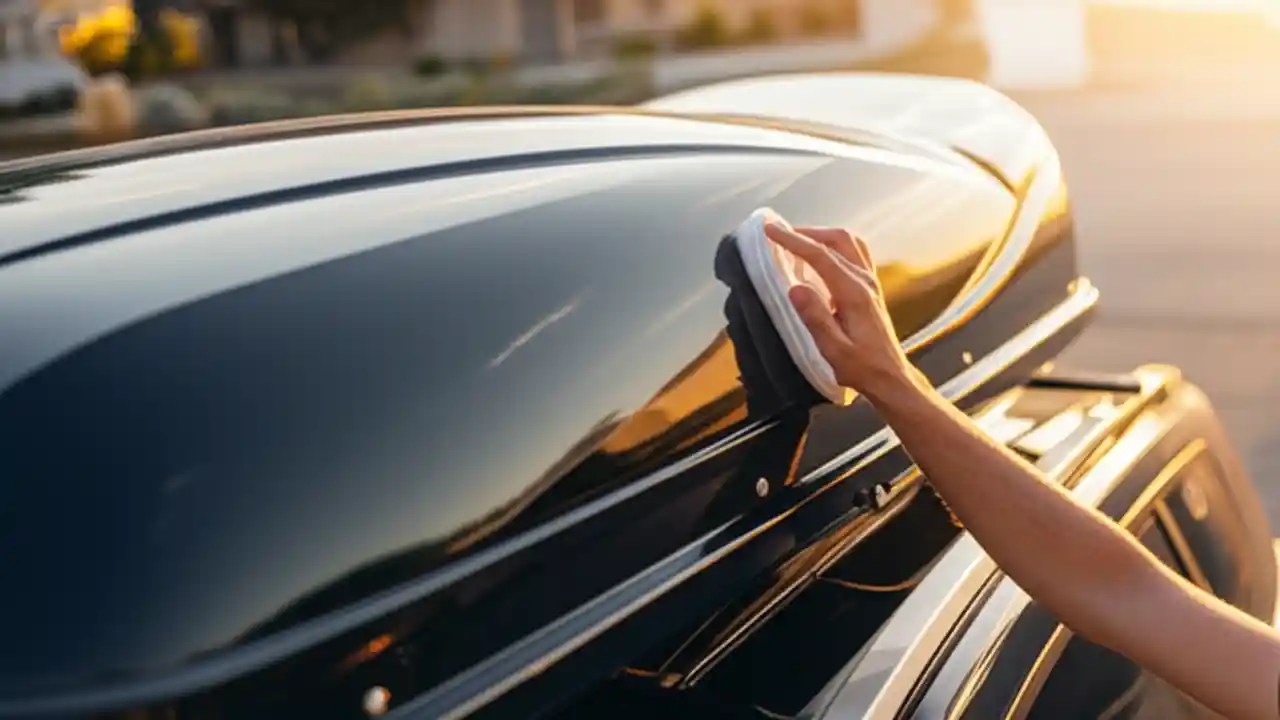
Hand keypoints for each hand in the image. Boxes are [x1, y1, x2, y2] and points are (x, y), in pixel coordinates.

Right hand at [763, 223, 917, 402]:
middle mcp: (865, 281)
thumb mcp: (834, 351)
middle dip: (807, 232)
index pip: (821, 256)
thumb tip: (795, 288)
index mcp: (854, 293)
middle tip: (780, 234)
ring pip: (848, 242)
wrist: (891, 378)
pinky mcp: (871, 287)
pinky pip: (854, 253)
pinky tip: (820, 255)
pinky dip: (834, 245)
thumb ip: (815, 318)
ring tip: (797, 240)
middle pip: (837, 239)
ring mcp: (871, 282)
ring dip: (822, 235)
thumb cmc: (861, 368)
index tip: (770, 230)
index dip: (794, 240)